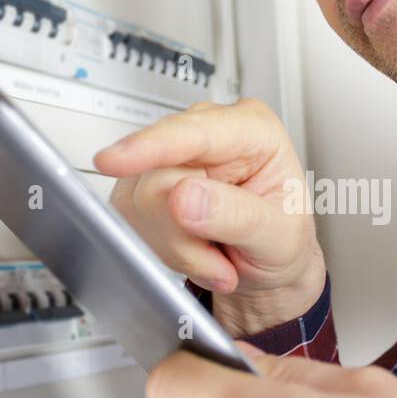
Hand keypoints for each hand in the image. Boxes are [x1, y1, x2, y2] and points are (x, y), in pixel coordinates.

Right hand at [92, 99, 325, 330]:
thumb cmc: (282, 240)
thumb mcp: (280, 236)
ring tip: (215, 255)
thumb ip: (237, 216)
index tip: (113, 161)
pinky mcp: (145, 184)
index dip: (151, 147)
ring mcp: (172, 158)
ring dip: (176, 246)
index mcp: (252, 130)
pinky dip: (163, 249)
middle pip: (158, 176)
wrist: (269, 267)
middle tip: (220, 258)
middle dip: (184, 232)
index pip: (193, 132)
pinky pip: (130, 219)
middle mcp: (208, 135)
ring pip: (139, 202)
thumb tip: (185, 198)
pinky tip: (195, 251)